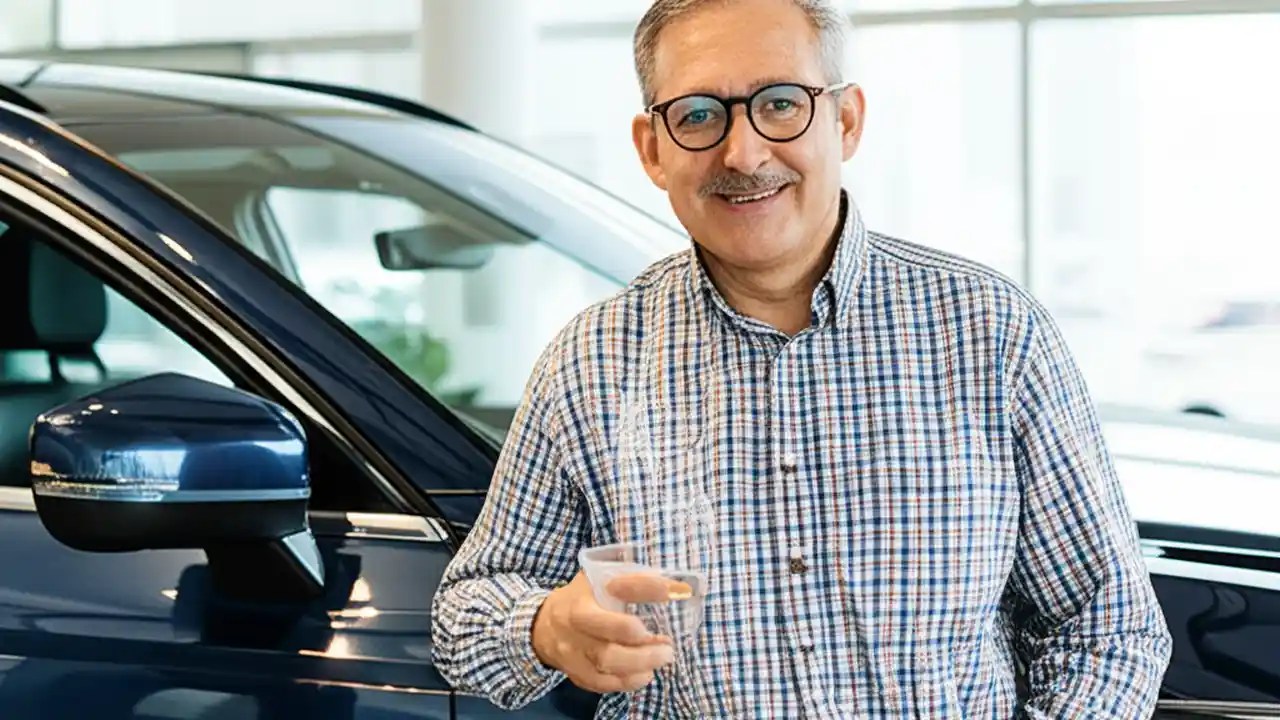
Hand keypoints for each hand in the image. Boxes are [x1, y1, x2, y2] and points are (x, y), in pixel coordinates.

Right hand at [531, 571, 682, 692]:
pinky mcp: (575, 672)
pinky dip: (627, 681)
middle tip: (668, 647)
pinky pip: (601, 683)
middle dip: (643, 648)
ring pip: (605, 665)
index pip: (619, 589)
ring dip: (640, 665)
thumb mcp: (599, 579)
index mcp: (584, 595)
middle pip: (607, 642)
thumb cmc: (582, 598)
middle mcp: (574, 624)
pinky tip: (644, 674)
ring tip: (662, 658)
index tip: (675, 591)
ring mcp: (572, 652)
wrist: (543, 626)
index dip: (648, 588)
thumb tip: (676, 585)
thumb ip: (631, 579)